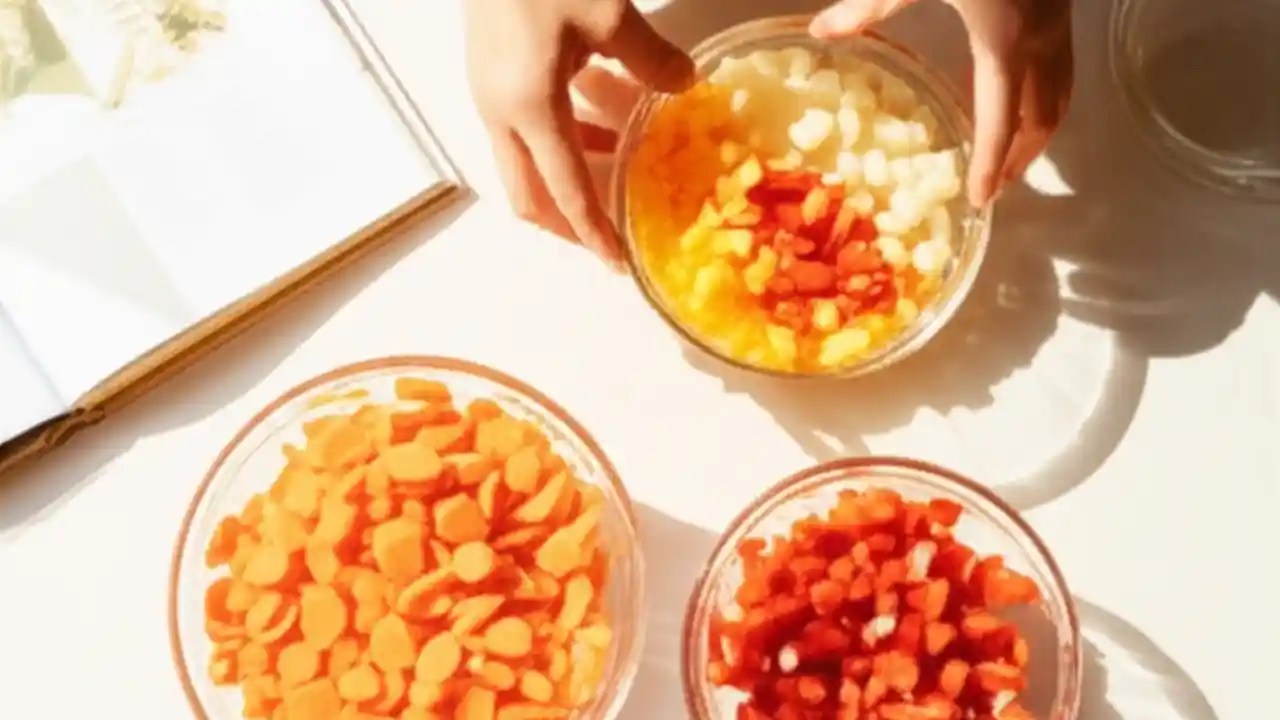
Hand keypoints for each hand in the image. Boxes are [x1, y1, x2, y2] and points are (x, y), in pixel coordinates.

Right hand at [465, 0, 693, 267]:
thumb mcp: (608, 14)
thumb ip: (650, 59)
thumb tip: (685, 85)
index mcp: (530, 110)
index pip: (565, 192)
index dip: (593, 233)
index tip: (617, 262)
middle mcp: (500, 115)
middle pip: (528, 195)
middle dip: (567, 226)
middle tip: (605, 239)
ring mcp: (489, 96)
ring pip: (522, 165)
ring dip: (563, 182)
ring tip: (611, 181)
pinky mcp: (489, 75)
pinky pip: (521, 132)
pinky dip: (555, 145)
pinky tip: (592, 124)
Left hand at [811, 0, 1072, 206]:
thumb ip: (868, 5)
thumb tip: (820, 31)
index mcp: (1005, 40)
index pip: (1001, 121)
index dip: (991, 164)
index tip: (980, 201)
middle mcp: (1043, 38)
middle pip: (1042, 118)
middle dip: (1019, 159)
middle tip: (993, 189)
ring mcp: (1060, 20)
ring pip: (1061, 94)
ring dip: (1037, 133)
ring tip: (1008, 158)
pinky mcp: (1062, 3)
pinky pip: (1060, 67)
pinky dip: (1043, 96)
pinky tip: (1013, 97)